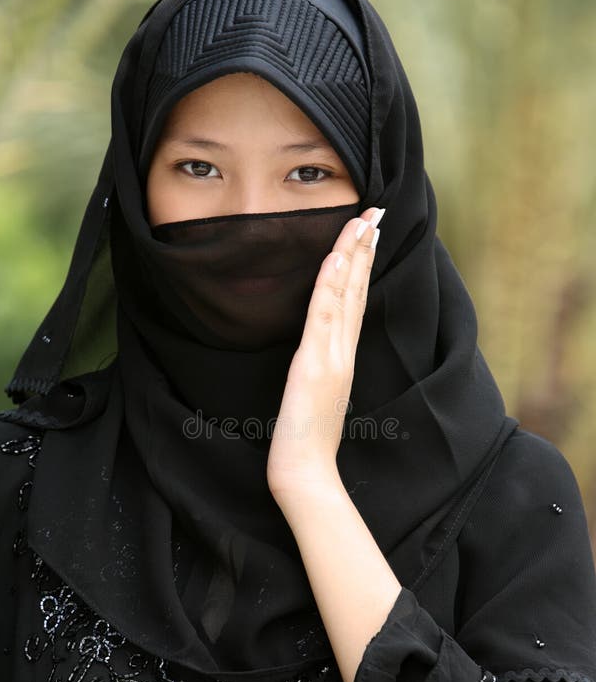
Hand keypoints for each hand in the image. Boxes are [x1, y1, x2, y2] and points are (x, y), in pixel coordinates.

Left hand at [267, 206, 384, 504]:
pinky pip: (323, 317)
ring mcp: (330, 357)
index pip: (353, 301)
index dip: (362, 265)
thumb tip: (321, 353)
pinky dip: (331, 285)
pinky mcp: (314, 366)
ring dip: (352, 255)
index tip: (368, 232)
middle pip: (355, 291)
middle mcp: (341, 352)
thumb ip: (323, 369)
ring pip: (343, 296)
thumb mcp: (318, 395)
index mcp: (342, 357)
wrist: (306, 471)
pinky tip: (336, 257)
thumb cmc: (309, 440)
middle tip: (375, 210)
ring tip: (362, 219)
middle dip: (365, 248)